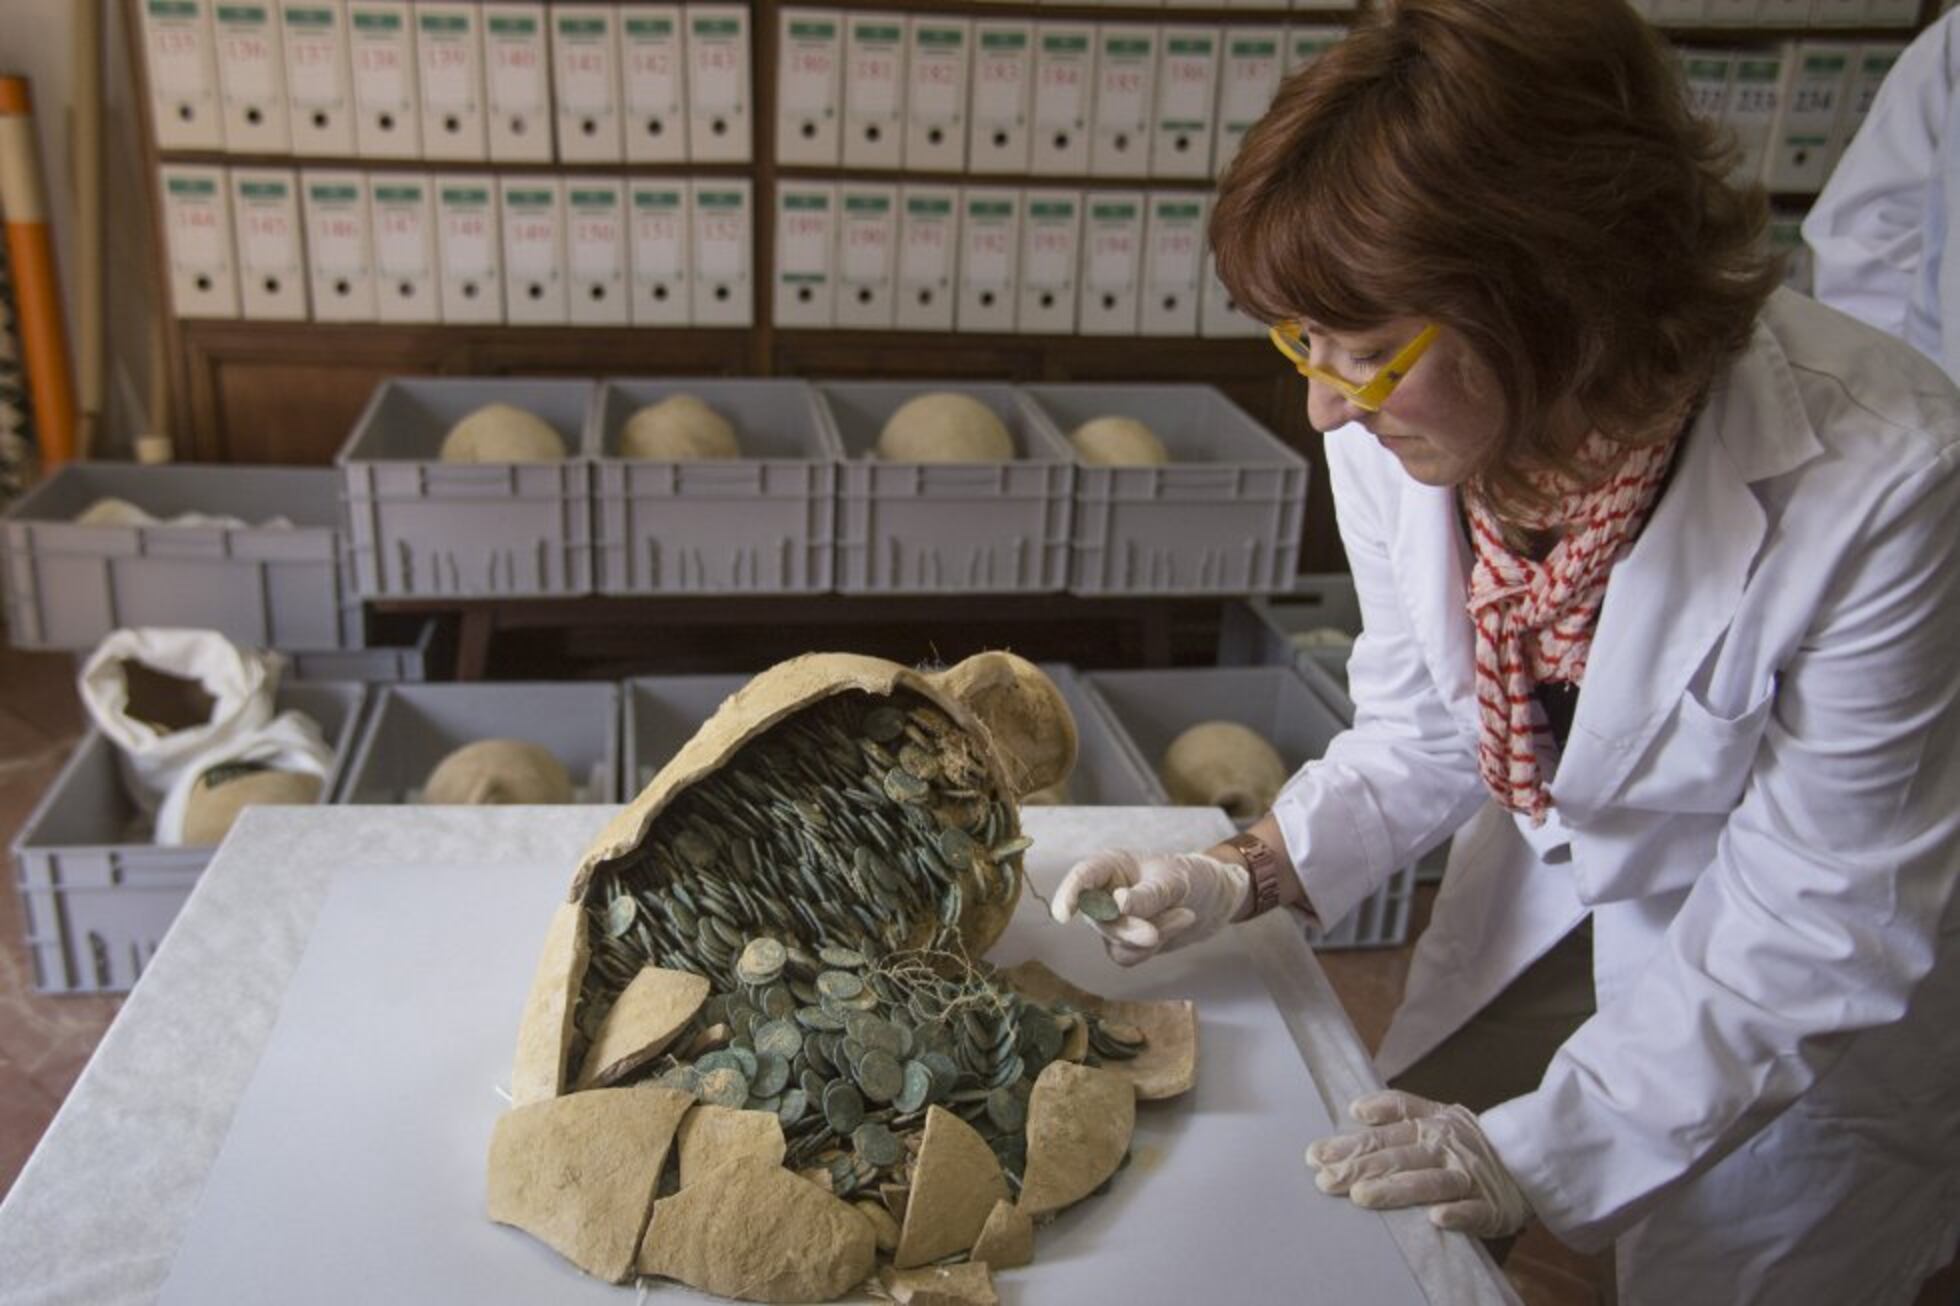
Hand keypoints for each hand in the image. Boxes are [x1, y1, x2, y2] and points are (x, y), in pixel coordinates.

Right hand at [1050, 849, 1249, 965]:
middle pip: (1098, 918)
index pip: (1082, 878)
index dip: (1068, 894)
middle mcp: (1104, 892)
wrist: (1217, 897)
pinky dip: (1155, 945)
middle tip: (1154, 934)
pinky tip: (1180, 921)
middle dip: (1128, 928)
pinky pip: (1127, 955)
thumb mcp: (1174, 880)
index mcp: (1109, 865)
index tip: (1063, 916)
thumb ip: (1146, 896)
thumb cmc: (1192, 876)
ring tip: (1185, 915)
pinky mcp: (1126, 942)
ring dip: (1148, 937)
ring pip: (1113, 941)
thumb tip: (1116, 907)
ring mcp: (1113, 919)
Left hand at [1304, 1090, 1530, 1237]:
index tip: (1314, 1155)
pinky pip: (1474, 1210)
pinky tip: (1435, 1218)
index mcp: (1429, 1126)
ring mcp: (1468, 1176)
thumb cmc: (1470, 1139)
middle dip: (1360, 1168)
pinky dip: (1456, 1213)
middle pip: (1397, 1157)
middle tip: (1325, 1181)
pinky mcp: (1491, 1205)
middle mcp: (1444, 1147)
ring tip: (1362, 1198)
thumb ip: (1398, 1107)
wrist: (1530, 1158)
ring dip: (1396, 1190)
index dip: (1349, 1144)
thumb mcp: (1437, 1113)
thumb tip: (1356, 1108)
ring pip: (1428, 1182)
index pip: (1382, 1135)